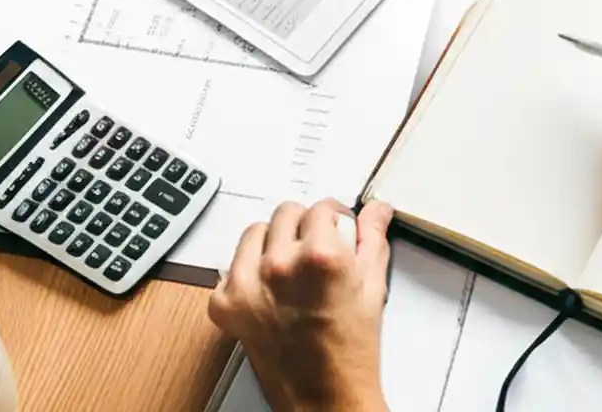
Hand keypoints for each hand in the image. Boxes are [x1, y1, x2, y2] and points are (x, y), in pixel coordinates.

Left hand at [209, 199, 393, 411]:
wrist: (323, 399)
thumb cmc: (350, 354)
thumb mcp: (373, 289)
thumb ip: (372, 239)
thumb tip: (376, 212)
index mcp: (320, 257)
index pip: (321, 208)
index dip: (335, 218)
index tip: (337, 228)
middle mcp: (280, 265)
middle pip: (286, 213)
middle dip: (305, 226)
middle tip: (316, 250)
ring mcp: (247, 284)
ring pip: (254, 233)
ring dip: (272, 243)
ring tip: (291, 270)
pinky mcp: (225, 304)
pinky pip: (231, 267)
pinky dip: (247, 273)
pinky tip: (270, 291)